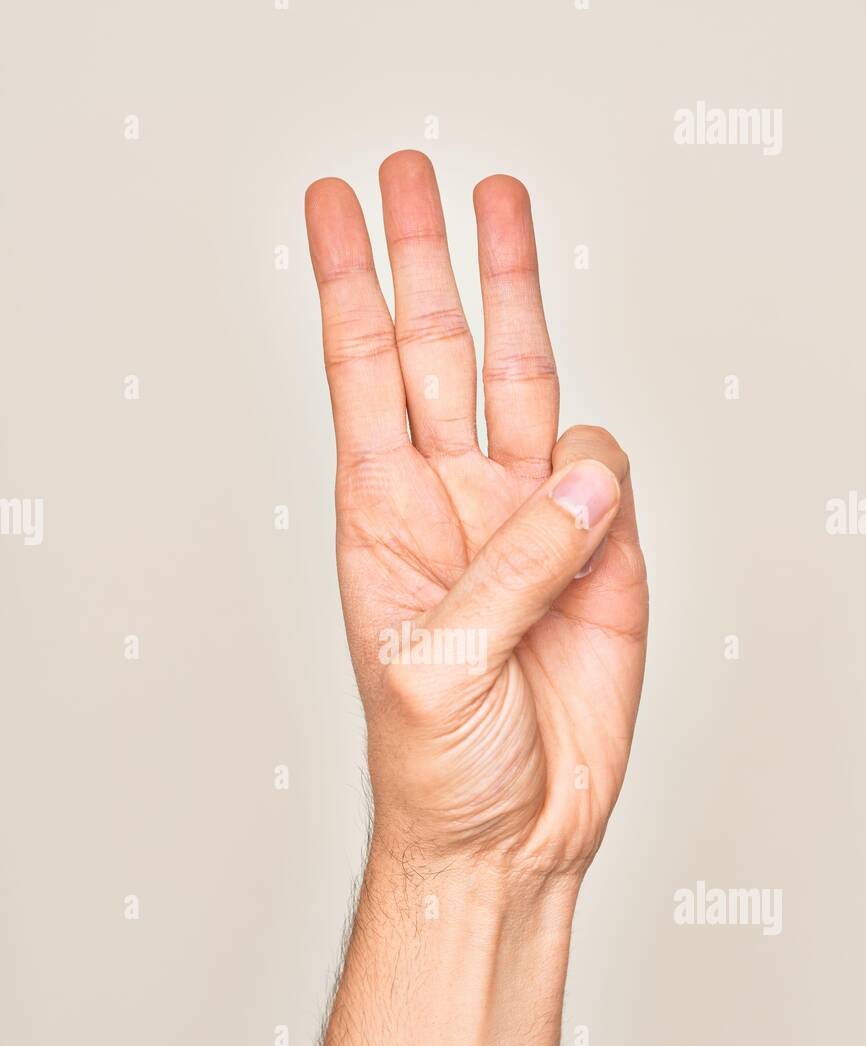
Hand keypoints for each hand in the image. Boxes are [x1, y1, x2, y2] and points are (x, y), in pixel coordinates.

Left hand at [305, 151, 647, 881]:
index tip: (335, 210)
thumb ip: (507, 567)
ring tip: (504, 209)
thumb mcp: (435, 668)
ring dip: (513, 293)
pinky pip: (607, 471)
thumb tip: (579, 480)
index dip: (348, 286)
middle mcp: (452, 504)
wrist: (511, 835)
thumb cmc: (438, 767)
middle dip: (425, 257)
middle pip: (436, 350)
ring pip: (522, 378)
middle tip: (414, 174)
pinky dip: (602, 463)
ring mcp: (527, 524)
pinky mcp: (600, 556)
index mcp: (382, 521)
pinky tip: (590, 495)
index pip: (362, 377)